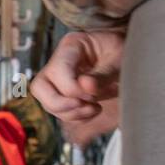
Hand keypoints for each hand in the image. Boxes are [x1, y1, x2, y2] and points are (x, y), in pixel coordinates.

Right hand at [31, 30, 125, 146]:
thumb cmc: (121, 51)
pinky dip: (75, 117)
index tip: (95, 93)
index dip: (74, 89)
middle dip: (62, 104)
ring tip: (95, 108)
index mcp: (71, 46)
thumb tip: (86, 87)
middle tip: (87, 105)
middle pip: (39, 88)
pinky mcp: (62, 94)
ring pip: (47, 103)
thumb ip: (104, 73)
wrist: (126, 55)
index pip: (58, 71)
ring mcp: (57, 79)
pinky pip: (58, 112)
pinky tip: (92, 110)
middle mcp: (58, 62)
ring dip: (71, 113)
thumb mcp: (119, 59)